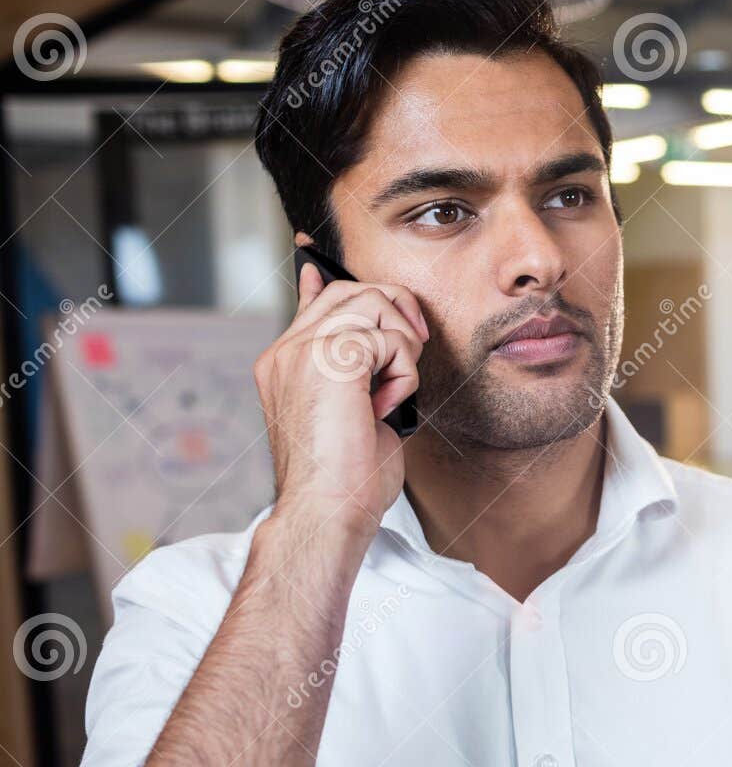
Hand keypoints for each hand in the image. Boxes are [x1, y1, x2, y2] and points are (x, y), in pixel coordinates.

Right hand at [255, 262, 429, 536]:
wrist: (329, 512)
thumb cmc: (347, 478)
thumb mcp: (356, 413)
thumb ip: (361, 372)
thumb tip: (382, 347)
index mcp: (285, 363)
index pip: (313, 299)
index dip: (329, 275)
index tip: (315, 254)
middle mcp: (286, 352)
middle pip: (352, 290)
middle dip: (396, 312)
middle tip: (411, 355)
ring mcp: (302, 353)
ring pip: (373, 304)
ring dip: (402, 348)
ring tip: (393, 391)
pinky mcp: (329, 361)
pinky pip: (389, 338)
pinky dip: (404, 372)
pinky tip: (387, 405)